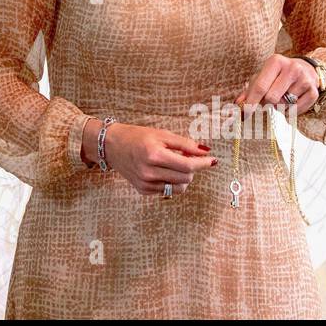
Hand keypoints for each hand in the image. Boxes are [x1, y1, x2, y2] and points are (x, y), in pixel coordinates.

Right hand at [89, 120, 215, 195]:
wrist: (112, 145)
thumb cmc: (138, 136)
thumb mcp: (162, 134)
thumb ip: (185, 144)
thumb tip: (206, 151)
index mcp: (154, 155)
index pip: (187, 166)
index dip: (203, 164)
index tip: (213, 160)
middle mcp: (149, 172)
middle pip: (186, 178)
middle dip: (192, 169)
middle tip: (187, 157)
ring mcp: (145, 183)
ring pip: (179, 188)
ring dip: (183, 178)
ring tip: (174, 165)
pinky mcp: (143, 190)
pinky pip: (167, 191)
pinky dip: (171, 182)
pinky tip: (163, 171)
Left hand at [236, 55, 318, 114]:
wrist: (307, 69)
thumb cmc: (279, 75)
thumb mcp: (263, 76)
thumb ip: (249, 90)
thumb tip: (237, 105)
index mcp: (275, 61)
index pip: (260, 86)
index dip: (251, 102)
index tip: (245, 114)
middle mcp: (292, 68)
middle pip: (272, 98)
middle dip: (267, 103)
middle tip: (269, 100)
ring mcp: (305, 79)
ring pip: (284, 105)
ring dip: (279, 107)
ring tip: (283, 97)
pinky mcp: (313, 92)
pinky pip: (296, 110)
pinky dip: (290, 111)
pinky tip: (292, 102)